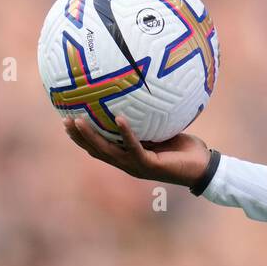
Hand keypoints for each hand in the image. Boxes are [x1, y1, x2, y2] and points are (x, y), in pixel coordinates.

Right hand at [63, 114, 210, 186]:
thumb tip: (140, 96)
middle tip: (63, 120)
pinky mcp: (149, 165)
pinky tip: (118, 118)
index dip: (82, 138)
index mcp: (128, 157)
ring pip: (107, 151)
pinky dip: (125, 132)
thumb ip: (148, 121)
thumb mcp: (161, 132)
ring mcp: (137, 166)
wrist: (203, 168)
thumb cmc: (184, 149)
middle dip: (78, 137)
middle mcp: (128, 164)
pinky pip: (134, 146)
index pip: (99, 149)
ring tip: (78, 120)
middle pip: (95, 151)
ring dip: (91, 136)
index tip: (67, 121)